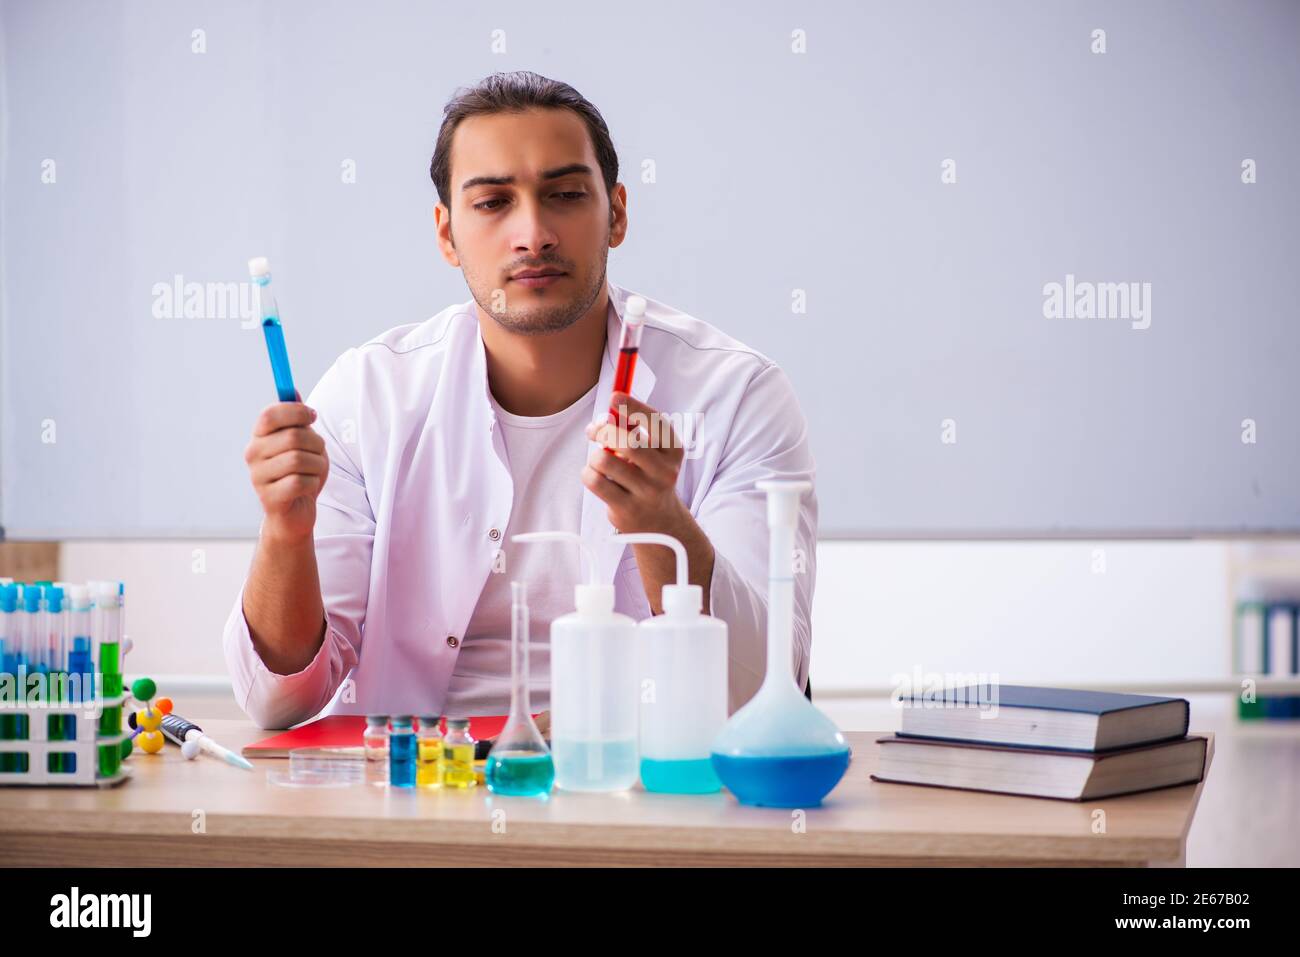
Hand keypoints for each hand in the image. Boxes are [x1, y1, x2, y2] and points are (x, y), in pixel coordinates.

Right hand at [244, 400, 328, 543]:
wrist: (295, 513)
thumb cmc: (301, 473)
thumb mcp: (303, 443)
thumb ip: (296, 419)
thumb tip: (291, 390)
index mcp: (259, 437)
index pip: (270, 414)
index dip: (296, 411)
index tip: (312, 416)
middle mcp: (253, 454)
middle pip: (293, 436)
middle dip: (316, 443)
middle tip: (319, 452)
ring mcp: (258, 477)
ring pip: (299, 459)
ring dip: (317, 465)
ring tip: (314, 472)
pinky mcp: (269, 498)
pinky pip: (300, 481)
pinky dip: (313, 483)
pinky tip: (308, 488)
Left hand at [582, 392, 687, 532]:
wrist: (660, 521)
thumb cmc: (649, 476)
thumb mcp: (652, 453)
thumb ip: (633, 432)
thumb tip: (605, 417)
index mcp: (673, 451)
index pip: (656, 423)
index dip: (633, 407)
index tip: (614, 396)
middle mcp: (664, 471)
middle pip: (628, 442)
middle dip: (604, 431)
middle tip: (594, 431)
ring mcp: (647, 492)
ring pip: (605, 461)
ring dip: (594, 456)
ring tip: (598, 461)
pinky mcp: (627, 509)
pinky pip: (595, 481)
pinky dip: (588, 474)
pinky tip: (595, 476)